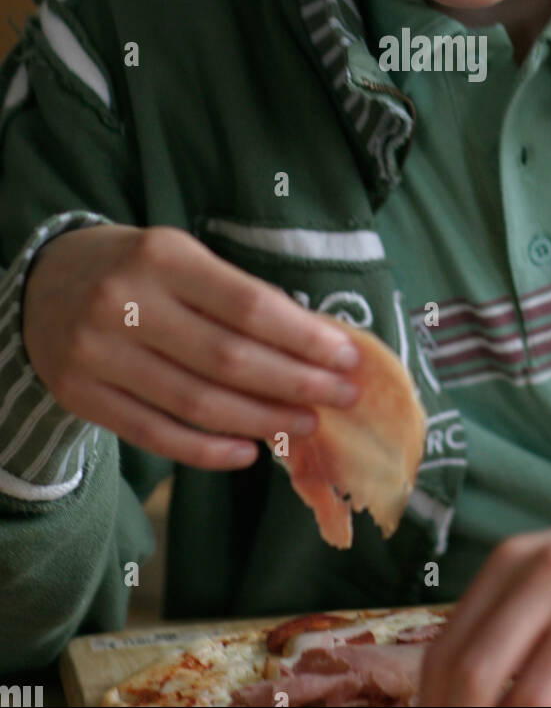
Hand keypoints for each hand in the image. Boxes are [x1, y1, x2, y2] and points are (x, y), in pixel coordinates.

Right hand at [20, 224, 360, 470]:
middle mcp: (124, 303)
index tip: (348, 357)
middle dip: (296, 383)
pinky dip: (207, 450)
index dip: (304, 338)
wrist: (45, 282)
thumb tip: (317, 345)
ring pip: (196, 403)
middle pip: (228, 359)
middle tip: (341, 397)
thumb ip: (239, 297)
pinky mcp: (81, 395)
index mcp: (162, 256)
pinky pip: (155, 434)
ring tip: (305, 424)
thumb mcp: (183, 258)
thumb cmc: (137, 268)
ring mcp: (97, 354)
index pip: (248, 306)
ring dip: (261, 419)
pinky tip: (248, 451)